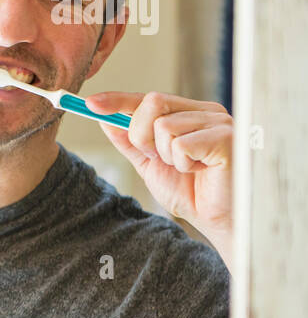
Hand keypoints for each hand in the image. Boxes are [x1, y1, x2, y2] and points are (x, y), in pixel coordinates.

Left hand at [84, 91, 233, 266]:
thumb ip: (129, 142)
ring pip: (164, 126)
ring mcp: (219, 122)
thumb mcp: (150, 165)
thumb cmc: (192, 193)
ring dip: (166, 155)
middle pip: (152, 102)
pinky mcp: (227, 137)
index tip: (89, 104)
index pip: (147, 98)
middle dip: (141, 135)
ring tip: (187, 168)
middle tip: (158, 158)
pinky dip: (183, 163)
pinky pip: (182, 144)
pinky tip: (200, 171)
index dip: (117, 100)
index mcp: (189, 113)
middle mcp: (205, 112)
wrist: (218, 220)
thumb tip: (104, 119)